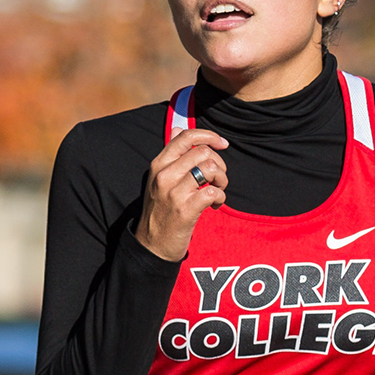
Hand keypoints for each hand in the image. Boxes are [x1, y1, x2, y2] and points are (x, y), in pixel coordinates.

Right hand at [137, 128, 228, 260]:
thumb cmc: (160, 210)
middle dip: (220, 163)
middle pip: (203, 152)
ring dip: (222, 180)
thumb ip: (170, 154)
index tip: (222, 144)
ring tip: (218, 190)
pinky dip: (220, 197)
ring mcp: (173, 193)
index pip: (185, 137)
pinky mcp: (185, 210)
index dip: (209, 136)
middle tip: (218, 179)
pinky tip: (215, 204)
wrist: (151, 245)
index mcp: (158, 164)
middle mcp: (164, 175)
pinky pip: (213, 192)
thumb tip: (177, 128)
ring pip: (210, 169)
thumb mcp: (158, 178)